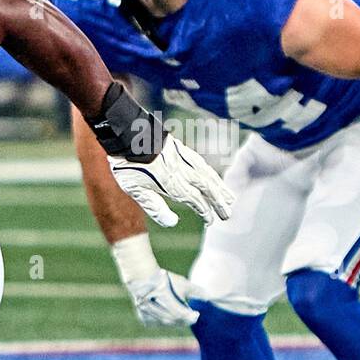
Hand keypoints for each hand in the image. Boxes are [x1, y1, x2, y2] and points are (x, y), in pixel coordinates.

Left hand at [110, 136, 233, 226]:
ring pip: (207, 175)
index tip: (211, 221)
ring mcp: (183, 159)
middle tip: (228, 215)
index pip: (193, 200)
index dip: (204, 211)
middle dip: (218, 203)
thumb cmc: (128, 166)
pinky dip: (210, 173)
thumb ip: (155, 207)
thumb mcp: (136, 190)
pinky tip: (213, 177)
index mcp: (172, 183)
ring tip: (230, 198)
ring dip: (220, 188)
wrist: (129, 135)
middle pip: (206, 189)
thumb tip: (173, 223)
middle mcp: (182, 171)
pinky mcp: (180, 149)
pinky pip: (201, 163)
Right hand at [110, 233, 198, 326]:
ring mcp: (147, 315)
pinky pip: (157, 323)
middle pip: (174, 320)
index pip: (181, 314)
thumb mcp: (182, 283)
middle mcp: (155, 309)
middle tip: (192, 317)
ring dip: (175, 321)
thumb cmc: (164, 279)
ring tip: (183, 317)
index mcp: (165, 300)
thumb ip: (196, 291)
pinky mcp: (144, 318)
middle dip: (184, 319)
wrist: (142, 277)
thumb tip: (209, 297)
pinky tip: (170, 317)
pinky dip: (165, 321)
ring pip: (165, 323)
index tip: (197, 314)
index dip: (190, 316)